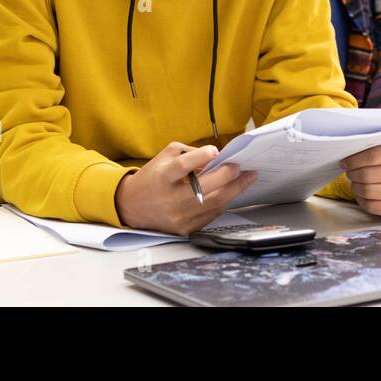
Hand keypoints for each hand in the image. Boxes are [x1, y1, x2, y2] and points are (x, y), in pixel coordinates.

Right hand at [114, 141, 256, 234]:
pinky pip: (211, 215)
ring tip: (247, 178)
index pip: (182, 167)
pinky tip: (231, 192)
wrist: (133, 207)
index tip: (216, 151)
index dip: (200, 158)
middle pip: (204, 188)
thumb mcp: (165, 156)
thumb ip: (190, 153)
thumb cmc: (153, 177)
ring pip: (213, 203)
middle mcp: (170, 199)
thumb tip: (216, 157)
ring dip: (234, 190)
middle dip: (227, 176)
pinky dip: (223, 202)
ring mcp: (179, 216)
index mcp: (163, 177)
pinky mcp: (185, 229)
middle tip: (242, 167)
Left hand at [341, 141, 380, 218]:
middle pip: (368, 175)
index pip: (373, 155)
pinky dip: (361, 200)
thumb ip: (366, 147)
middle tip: (349, 172)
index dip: (354, 160)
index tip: (345, 162)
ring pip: (368, 191)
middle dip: (352, 174)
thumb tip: (346, 151)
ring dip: (355, 187)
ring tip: (355, 182)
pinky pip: (371, 206)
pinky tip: (362, 194)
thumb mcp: (379, 147)